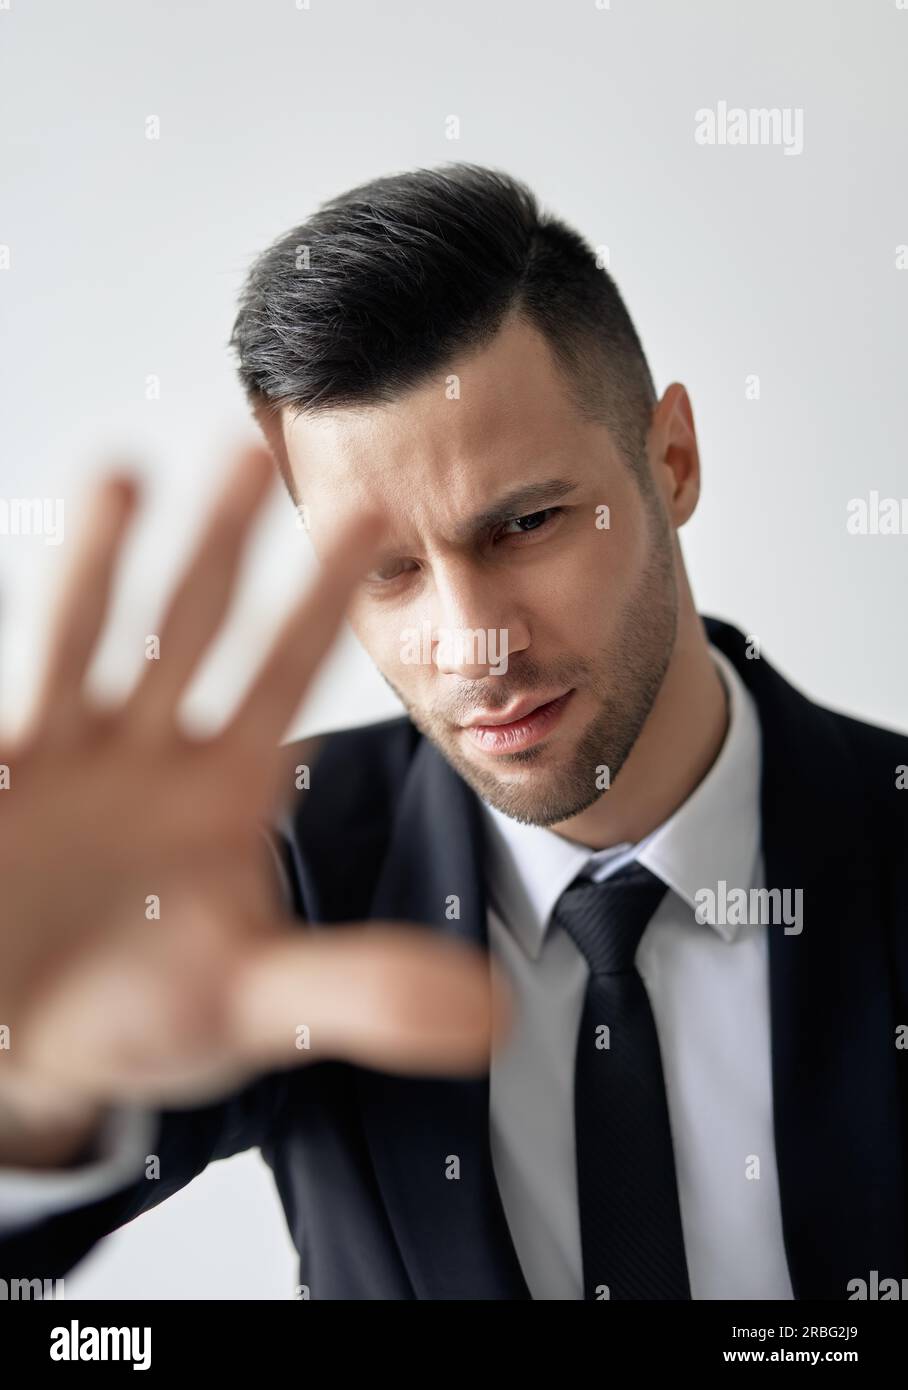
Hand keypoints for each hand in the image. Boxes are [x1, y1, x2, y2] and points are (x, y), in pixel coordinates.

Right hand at [0, 447, 510, 1145]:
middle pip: (198, 624)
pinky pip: (16, 685)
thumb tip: (491, 1014)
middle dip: (228, 541)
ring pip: (97, 635)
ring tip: (128, 475)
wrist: (30, 1046)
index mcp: (228, 785)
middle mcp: (155, 749)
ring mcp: (73, 750)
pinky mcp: (6, 764)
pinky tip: (12, 571)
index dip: (326, 599)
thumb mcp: (254, 998)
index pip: (287, 672)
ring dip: (114, 560)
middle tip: (262, 449)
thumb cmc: (143, 1013)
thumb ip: (362, 991)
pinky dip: (20, 631)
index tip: (379, 516)